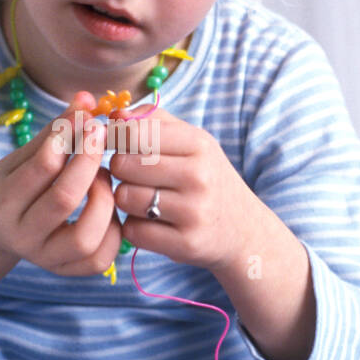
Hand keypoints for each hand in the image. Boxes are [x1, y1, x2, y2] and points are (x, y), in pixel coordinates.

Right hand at [0, 91, 123, 278]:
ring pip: (85, 236)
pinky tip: (107, 207)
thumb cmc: (10, 185)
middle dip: (89, 162)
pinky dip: (113, 231)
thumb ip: (54, 131)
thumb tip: (87, 98)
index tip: (87, 118)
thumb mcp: (21, 157)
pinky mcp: (65, 270)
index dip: (68, 138)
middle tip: (100, 137)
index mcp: (3, 202)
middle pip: (64, 199)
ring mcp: (45, 258)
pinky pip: (100, 259)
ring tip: (102, 177)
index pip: (41, 167)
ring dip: (103, 199)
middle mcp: (22, 235)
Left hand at [108, 104, 254, 272]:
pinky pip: (133, 231)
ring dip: (125, 201)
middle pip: (123, 164)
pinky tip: (151, 224)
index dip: (116, 139)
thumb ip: (152, 121)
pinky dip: (135, 229)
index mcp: (198, 143)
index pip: (133, 132)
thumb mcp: (192, 142)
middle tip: (134, 177)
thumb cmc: (207, 179)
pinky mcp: (185, 244)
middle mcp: (198, 175)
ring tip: (143, 200)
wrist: (244, 230)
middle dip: (120, 170)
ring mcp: (193, 211)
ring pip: (124, 198)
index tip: (118, 146)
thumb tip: (115, 115)